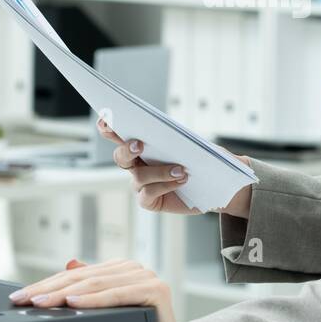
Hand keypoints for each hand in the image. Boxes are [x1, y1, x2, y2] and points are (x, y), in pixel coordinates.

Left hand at [9, 258, 202, 321]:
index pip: (76, 274)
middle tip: (24, 300)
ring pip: (96, 284)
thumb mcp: (109, 311)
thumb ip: (92, 288)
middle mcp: (133, 269)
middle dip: (49, 289)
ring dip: (65, 293)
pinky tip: (73, 303)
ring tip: (41, 302)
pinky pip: (118, 295)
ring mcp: (146, 277)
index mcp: (120, 270)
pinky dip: (93, 300)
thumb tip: (69, 264)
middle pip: (82, 277)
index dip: (47, 284)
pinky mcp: (156, 291)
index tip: (21, 296)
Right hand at [96, 118, 252, 218]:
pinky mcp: (148, 201)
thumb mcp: (197, 144)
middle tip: (139, 144)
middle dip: (126, 149)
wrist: (214, 187)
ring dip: (159, 171)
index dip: (108, 127)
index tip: (106, 120)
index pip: (119, 134)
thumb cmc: (203, 161)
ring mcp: (140, 184)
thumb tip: (174, 134)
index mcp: (141, 145)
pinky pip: (148, 193)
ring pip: (138, 176)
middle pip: (120, 156)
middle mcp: (136, 164)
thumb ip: (183, 137)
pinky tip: (181, 181)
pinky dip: (165, 185)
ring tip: (181, 169)